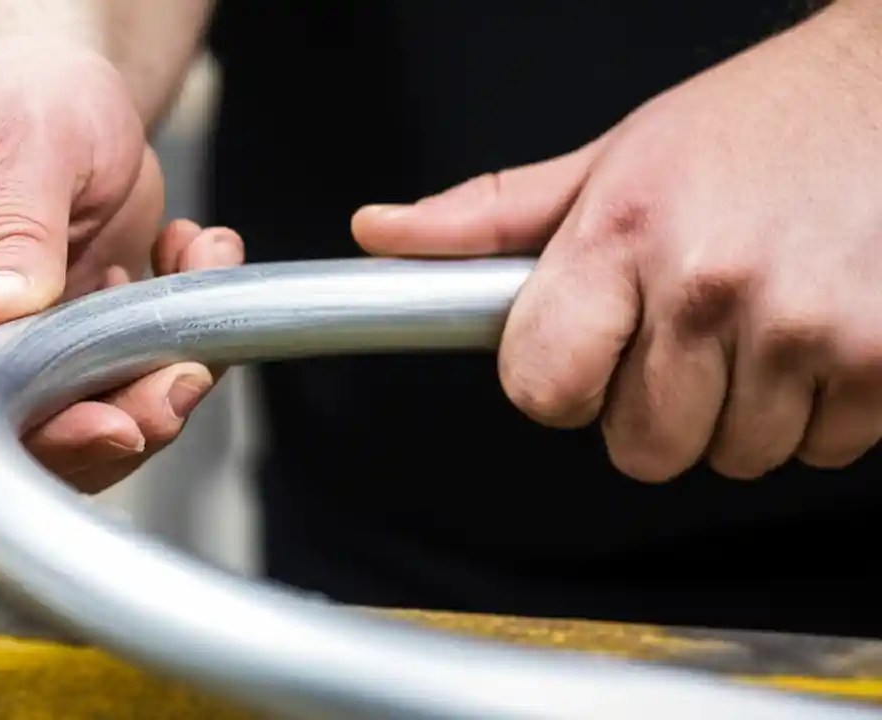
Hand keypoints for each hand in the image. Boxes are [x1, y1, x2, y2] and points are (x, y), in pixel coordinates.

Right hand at [0, 40, 241, 490]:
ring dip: (154, 383)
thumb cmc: (16, 97)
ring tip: (197, 284)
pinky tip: (190, 259)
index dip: (14, 426)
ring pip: (73, 426)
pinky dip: (170, 345)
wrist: (53, 89)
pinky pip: (116, 389)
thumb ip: (5, 224)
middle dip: (109, 421)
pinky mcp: (59, 354)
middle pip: (9, 431)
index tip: (107, 421)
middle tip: (184, 376)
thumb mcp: (15, 139)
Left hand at [353, 2, 881, 481]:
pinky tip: (818, 333)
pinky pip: (819, 452)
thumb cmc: (756, 124)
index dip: (557, 384)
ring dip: (743, 411)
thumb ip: (492, 218)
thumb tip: (379, 235)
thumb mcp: (614, 159)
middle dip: (655, 408)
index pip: (541, 387)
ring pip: (734, 456)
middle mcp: (709, 286)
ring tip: (762, 322)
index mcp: (624, 234)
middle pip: (641, 447)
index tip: (585, 359)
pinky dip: (818, 412)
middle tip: (689, 334)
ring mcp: (802, 330)